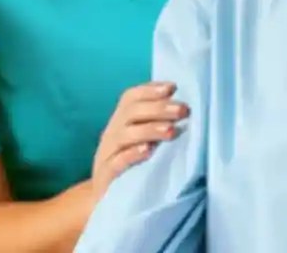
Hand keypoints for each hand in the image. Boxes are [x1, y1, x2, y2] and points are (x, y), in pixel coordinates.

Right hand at [90, 82, 187, 198]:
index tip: (173, 88)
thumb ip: (155, 124)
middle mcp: (111, 133)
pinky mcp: (106, 175)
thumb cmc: (130, 165)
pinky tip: (148, 151)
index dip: (150, 90)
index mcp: (120, 121)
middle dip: (158, 108)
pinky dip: (132, 154)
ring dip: (150, 130)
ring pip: (125, 135)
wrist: (103, 198)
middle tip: (183, 111)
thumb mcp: (141, 140)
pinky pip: (117, 162)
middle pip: (130, 113)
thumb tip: (183, 107)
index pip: (130, 97)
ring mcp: (107, 153)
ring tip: (172, 131)